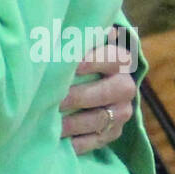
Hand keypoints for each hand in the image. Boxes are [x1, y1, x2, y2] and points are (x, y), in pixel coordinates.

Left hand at [60, 29, 135, 154]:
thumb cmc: (77, 60)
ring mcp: (121, 111)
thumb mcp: (79, 47)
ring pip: (103, 119)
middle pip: (110, 91)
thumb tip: (57, 29)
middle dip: (79, 96)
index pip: (114, 57)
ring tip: (49, 123)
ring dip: (74, 123)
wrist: (92, 85)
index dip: (93, 60)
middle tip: (54, 100)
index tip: (71, 65)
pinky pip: (97, 141)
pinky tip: (57, 141)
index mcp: (120, 60)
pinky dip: (77, 143)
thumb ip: (75, 39)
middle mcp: (125, 86)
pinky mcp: (113, 133)